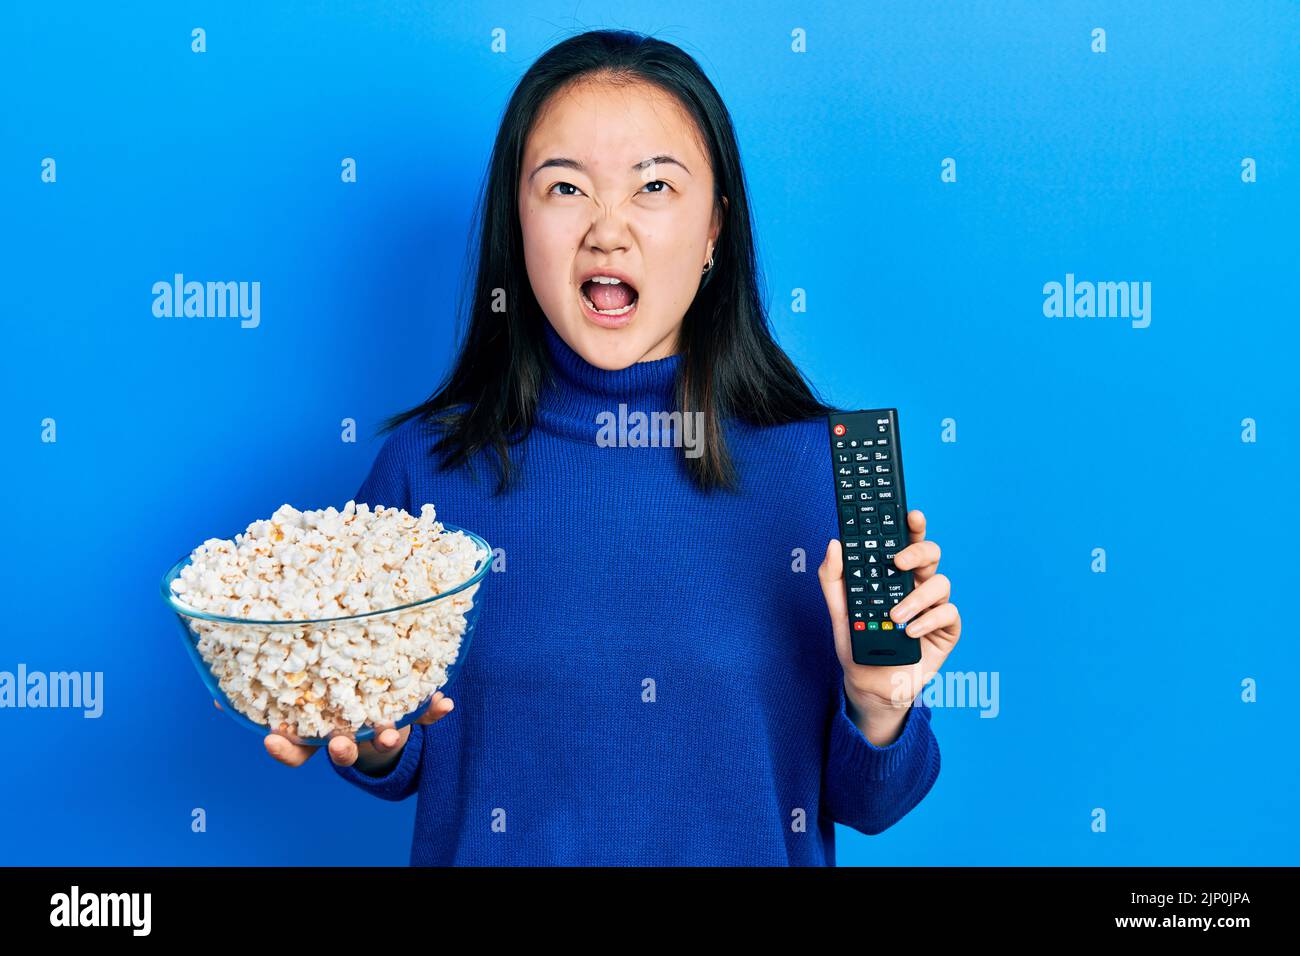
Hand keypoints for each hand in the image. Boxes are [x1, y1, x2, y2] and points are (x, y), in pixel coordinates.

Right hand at [212, 692, 455, 771]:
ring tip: (389, 731)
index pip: (297, 747)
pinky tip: (447, 702)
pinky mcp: (410, 717)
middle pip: (341, 749)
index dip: (284, 749)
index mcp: (321, 729)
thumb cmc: (335, 693)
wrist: (377, 709)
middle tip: (339, 743)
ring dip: (386, 735)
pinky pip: (424, 716)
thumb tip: (218, 691)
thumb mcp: (302, 690)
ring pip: (381, 737)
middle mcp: (349, 732)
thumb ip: (267, 688)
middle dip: (341, 749)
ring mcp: (379, 726)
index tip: (271, 742)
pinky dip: (435, 711)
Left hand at [818, 509, 960, 714]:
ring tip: (895, 616)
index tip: (911, 515)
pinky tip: (910, 632)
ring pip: (941, 583)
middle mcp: (917, 586)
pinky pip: (948, 614)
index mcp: (895, 576)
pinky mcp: (945, 630)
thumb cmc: (858, 644)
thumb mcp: (838, 611)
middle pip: (931, 555)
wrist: (869, 685)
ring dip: (916, 597)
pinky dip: (928, 620)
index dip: (913, 526)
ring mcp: (933, 607)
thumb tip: (834, 544)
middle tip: (898, 562)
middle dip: (918, 551)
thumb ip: (833, 578)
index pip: (907, 543)